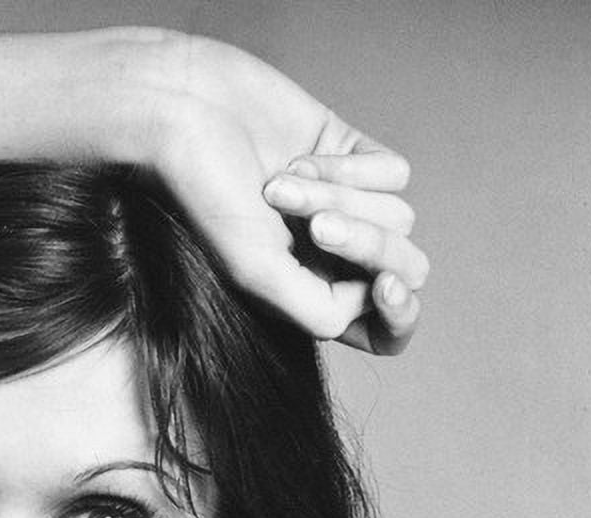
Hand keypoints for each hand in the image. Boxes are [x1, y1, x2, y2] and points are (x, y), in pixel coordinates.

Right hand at [147, 37, 427, 351]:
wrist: (186, 114)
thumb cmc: (207, 197)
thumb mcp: (256, 272)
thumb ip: (319, 308)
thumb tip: (374, 293)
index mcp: (312, 298)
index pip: (387, 329)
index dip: (398, 315)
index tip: (382, 287)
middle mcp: (333, 258)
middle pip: (404, 268)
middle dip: (365, 245)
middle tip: (315, 227)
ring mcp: (347, 206)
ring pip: (397, 216)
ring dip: (338, 196)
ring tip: (281, 186)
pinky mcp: (354, 155)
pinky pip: (394, 173)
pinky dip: (350, 166)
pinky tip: (301, 159)